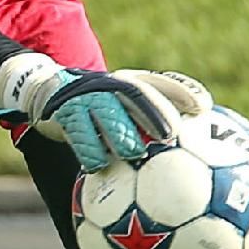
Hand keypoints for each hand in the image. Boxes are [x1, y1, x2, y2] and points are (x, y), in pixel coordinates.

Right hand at [0, 54, 211, 171]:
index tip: (203, 108)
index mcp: (127, 81)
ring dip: (122, 136)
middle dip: (154, 112)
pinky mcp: (65, 113)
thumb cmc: (95, 108)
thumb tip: (190, 143)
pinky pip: (80, 135)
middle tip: (169, 135)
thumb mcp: (118, 106)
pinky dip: (91, 152)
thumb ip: (149, 118)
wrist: (45, 91)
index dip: (181, 91)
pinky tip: (98, 167)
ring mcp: (86, 97)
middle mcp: (108, 85)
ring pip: (108, 116)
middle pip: (135, 94)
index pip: (158, 82)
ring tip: (133, 153)